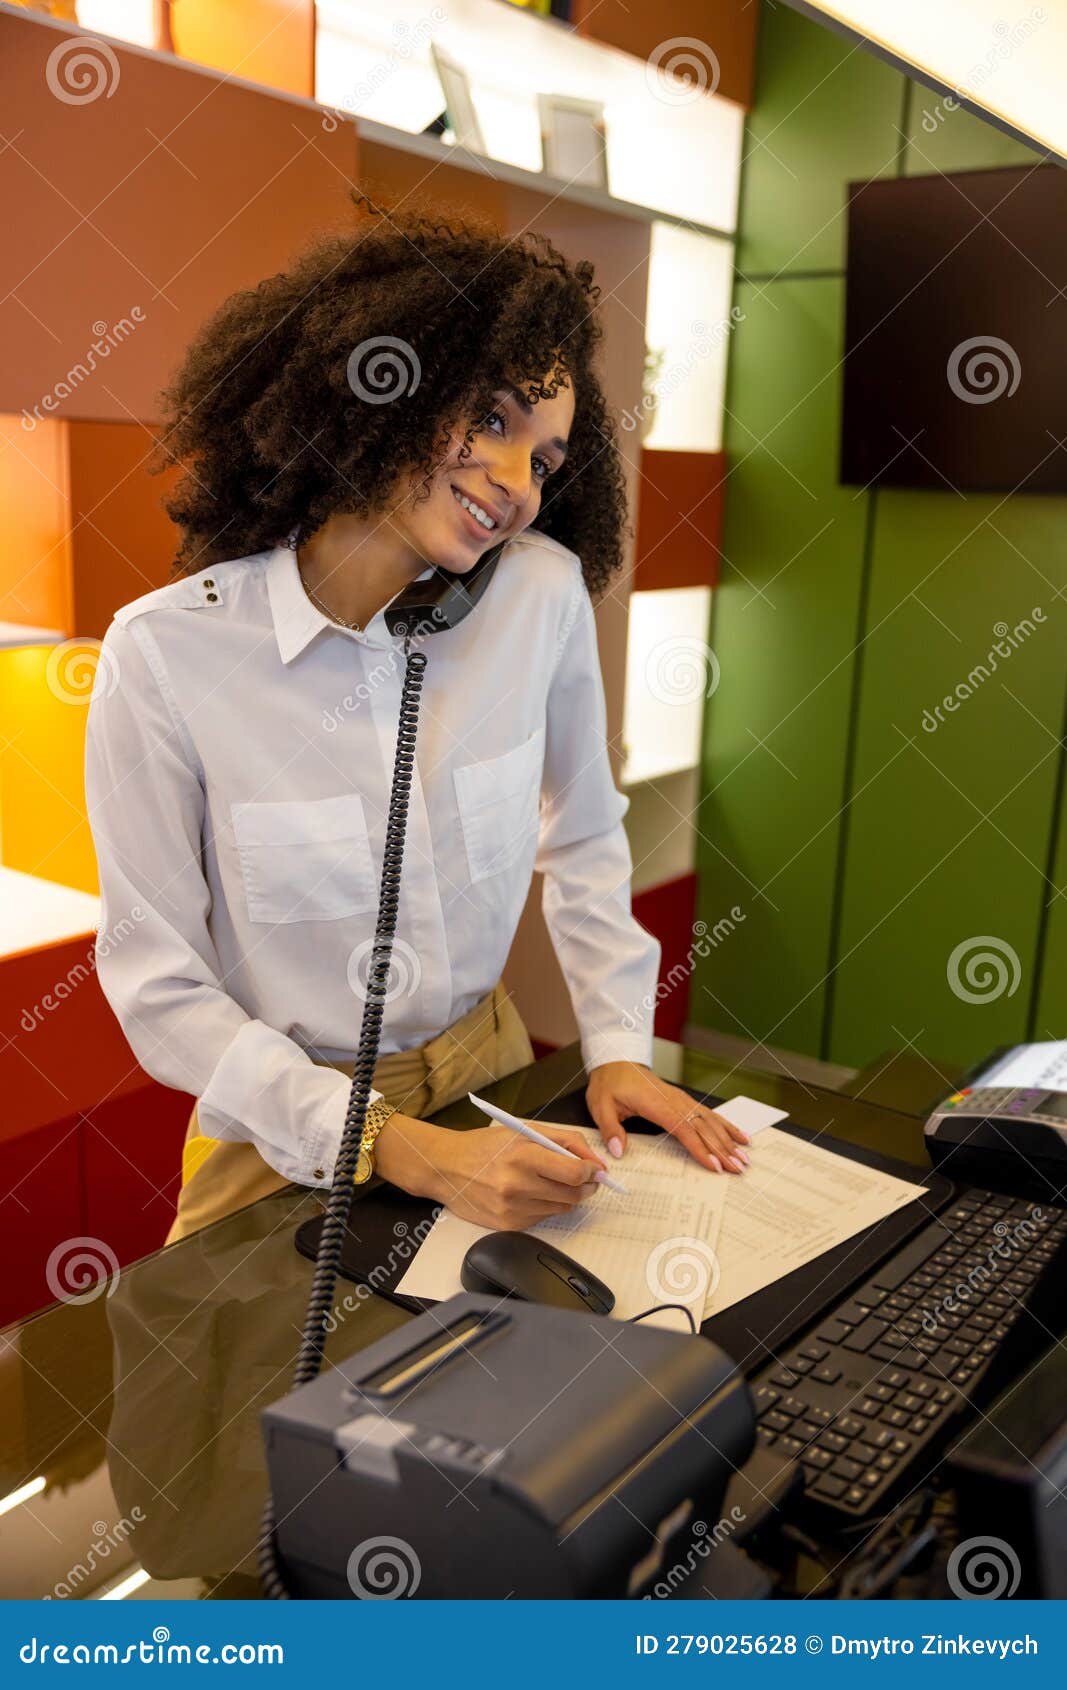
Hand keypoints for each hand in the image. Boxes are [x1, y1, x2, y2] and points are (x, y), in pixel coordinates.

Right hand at [375, 1113, 606, 1229]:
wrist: (445, 1167)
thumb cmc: (485, 1146)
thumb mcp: (524, 1130)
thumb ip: (565, 1141)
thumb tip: (595, 1162)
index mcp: (522, 1156)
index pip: (574, 1173)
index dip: (592, 1172)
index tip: (595, 1170)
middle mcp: (517, 1185)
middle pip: (572, 1195)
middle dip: (585, 1186)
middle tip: (585, 1178)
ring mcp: (511, 1209)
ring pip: (561, 1208)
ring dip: (566, 1196)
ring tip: (552, 1181)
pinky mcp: (507, 1226)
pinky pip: (542, 1219)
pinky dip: (545, 1206)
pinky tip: (531, 1193)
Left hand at [585, 1062, 750, 1174]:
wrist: (616, 1061)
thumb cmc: (610, 1084)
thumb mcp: (600, 1105)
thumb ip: (610, 1129)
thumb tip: (617, 1150)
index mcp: (655, 1103)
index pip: (682, 1128)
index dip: (700, 1148)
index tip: (714, 1165)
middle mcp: (674, 1101)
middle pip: (703, 1128)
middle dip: (722, 1149)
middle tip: (737, 1169)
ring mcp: (682, 1100)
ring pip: (710, 1122)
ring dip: (729, 1141)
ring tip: (744, 1158)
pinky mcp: (684, 1101)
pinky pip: (709, 1114)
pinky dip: (727, 1126)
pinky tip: (741, 1137)